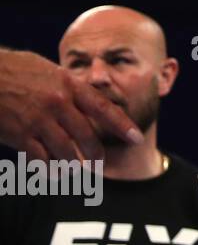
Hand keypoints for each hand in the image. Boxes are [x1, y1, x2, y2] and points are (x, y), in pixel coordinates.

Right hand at [0, 49, 143, 160]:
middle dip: (98, 154)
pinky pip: (41, 159)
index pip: (103, 108)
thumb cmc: (13, 70)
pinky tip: (53, 174)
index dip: (122, 125)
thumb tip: (86, 99)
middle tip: (102, 167)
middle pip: (87, 136)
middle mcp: (57, 103)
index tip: (136, 138)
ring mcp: (38, 120)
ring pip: (66, 151)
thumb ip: (68, 87)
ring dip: (74, 166)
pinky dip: (49, 169)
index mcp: (68, 85)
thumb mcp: (47, 71)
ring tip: (78, 173)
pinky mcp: (19, 134)